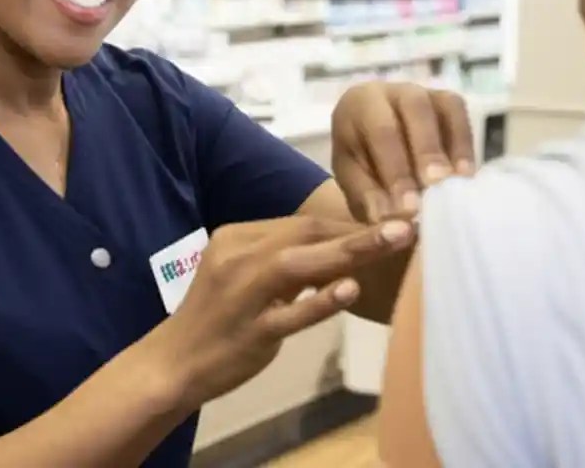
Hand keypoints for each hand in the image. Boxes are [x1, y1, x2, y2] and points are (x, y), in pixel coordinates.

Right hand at [138, 216, 413, 410]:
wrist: (175, 362)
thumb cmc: (218, 319)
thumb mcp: (245, 277)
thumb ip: (285, 261)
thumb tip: (341, 250)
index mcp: (236, 238)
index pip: (300, 222)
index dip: (349, 221)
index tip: (390, 221)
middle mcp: (236, 257)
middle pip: (304, 233)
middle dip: (359, 228)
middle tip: (410, 223)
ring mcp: (242, 294)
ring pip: (298, 264)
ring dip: (351, 250)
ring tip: (396, 241)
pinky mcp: (250, 331)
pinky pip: (289, 314)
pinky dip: (320, 301)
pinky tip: (351, 289)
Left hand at [332, 82, 474, 223]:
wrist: (370, 142)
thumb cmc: (361, 161)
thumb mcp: (353, 181)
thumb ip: (369, 199)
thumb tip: (395, 224)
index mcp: (359, 104)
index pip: (380, 131)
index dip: (396, 169)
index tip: (409, 207)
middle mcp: (392, 90)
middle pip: (414, 109)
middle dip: (426, 151)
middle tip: (435, 188)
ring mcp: (424, 92)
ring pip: (443, 106)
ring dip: (453, 145)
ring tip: (456, 183)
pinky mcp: (447, 102)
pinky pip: (461, 116)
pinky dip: (466, 144)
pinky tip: (466, 175)